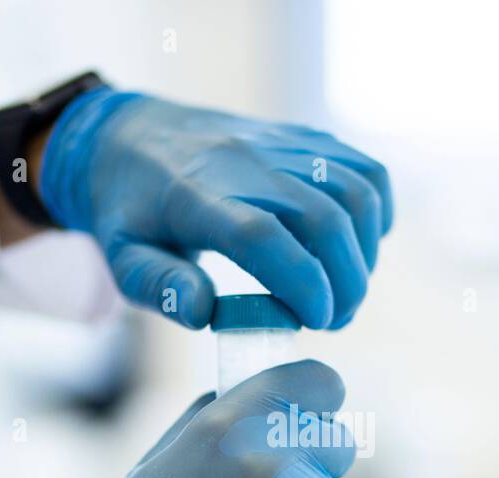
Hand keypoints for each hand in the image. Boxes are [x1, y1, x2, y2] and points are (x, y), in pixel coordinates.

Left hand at [37, 90, 393, 329]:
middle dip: (345, 283)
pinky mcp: (303, 138)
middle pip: (323, 218)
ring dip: (364, 254)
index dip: (302, 283)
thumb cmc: (129, 210)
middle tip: (332, 322)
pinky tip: (355, 248)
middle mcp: (244, 161)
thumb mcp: (122, 258)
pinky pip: (365, 171)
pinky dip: (376, 215)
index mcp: (194, 195)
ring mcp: (280, 144)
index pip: (263, 236)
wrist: (127, 134)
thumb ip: (160, 287)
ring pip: (356, 193)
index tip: (315, 321)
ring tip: (343, 291)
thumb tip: (205, 315)